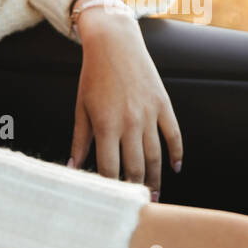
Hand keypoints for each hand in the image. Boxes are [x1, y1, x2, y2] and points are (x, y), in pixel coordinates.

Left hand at [69, 5, 182, 199]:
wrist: (114, 42)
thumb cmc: (93, 76)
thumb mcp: (81, 107)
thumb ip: (79, 140)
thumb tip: (71, 169)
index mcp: (105, 124)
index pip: (109, 167)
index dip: (111, 188)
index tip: (112, 201)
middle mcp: (129, 122)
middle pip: (135, 167)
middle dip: (135, 189)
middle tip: (138, 204)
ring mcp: (149, 113)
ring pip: (155, 156)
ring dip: (155, 178)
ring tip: (155, 194)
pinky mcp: (163, 103)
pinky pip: (173, 134)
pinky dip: (176, 153)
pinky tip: (175, 168)